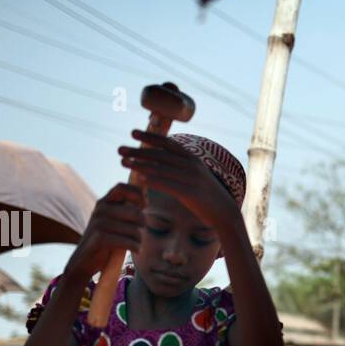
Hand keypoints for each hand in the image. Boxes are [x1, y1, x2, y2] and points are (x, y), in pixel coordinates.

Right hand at [64, 182, 144, 281]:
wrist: (84, 261)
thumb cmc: (105, 241)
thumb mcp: (114, 222)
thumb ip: (127, 209)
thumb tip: (146, 193)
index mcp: (103, 202)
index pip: (121, 187)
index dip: (137, 194)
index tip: (145, 205)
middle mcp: (99, 209)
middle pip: (134, 212)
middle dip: (143, 224)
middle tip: (140, 234)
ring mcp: (98, 223)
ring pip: (134, 229)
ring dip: (139, 239)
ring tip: (137, 244)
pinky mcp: (99, 238)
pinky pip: (127, 241)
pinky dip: (135, 247)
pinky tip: (135, 250)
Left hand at [119, 130, 244, 235]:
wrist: (225, 212)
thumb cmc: (206, 196)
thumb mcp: (195, 176)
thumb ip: (180, 167)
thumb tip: (163, 162)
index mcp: (192, 158)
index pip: (167, 143)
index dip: (149, 136)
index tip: (132, 133)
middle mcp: (192, 165)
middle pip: (160, 154)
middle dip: (138, 151)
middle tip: (119, 149)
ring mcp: (192, 178)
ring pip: (161, 168)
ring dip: (140, 164)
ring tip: (123, 162)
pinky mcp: (191, 193)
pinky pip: (169, 185)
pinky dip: (154, 181)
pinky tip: (140, 179)